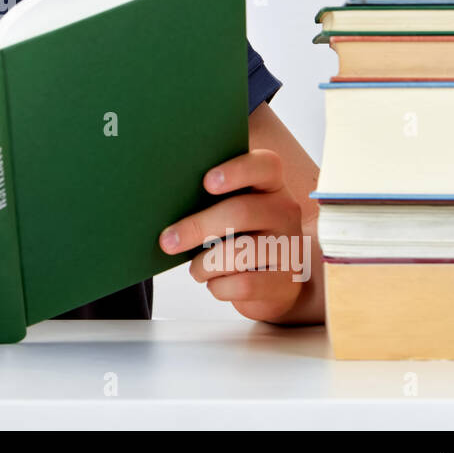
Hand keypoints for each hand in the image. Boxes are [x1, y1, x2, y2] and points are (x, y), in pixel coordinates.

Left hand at [157, 148, 306, 321]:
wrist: (269, 280)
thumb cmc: (236, 235)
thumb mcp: (227, 209)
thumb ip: (207, 197)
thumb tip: (163, 200)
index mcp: (270, 183)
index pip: (265, 165)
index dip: (237, 171)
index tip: (206, 182)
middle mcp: (285, 210)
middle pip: (241, 212)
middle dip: (197, 227)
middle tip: (167, 241)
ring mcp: (290, 246)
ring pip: (240, 253)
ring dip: (205, 264)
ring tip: (196, 269)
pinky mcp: (286, 282)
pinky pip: (244, 285)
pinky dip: (219, 287)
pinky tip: (215, 282)